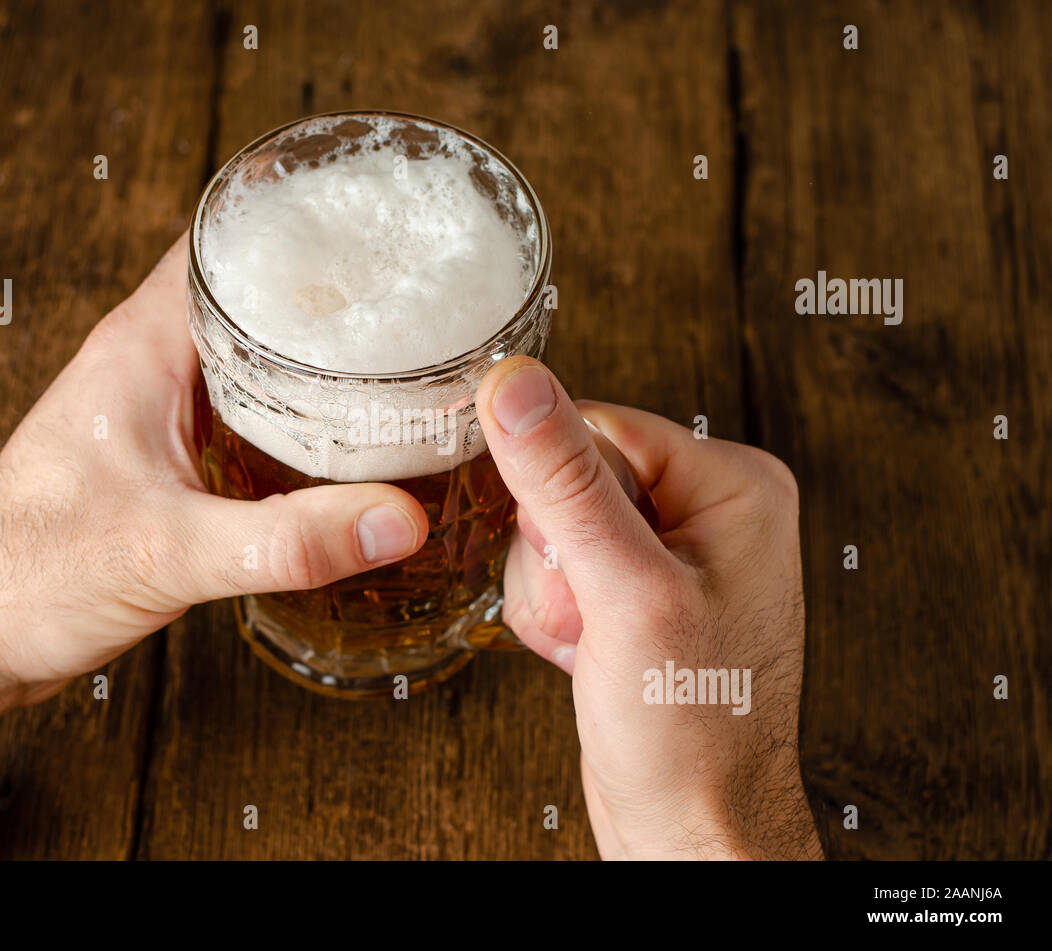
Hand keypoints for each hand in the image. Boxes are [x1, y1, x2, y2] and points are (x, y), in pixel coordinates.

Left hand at [0, 243, 428, 708]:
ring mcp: (148, 408)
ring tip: (389, 355)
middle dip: (324, 288)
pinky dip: (285, 407)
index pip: (221, 242)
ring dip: (305, 350)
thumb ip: (288, 539)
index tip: (371, 220)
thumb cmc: (31, 575)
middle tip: (410, 293)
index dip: (296, 220)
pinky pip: (234, 405)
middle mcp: (142, 362)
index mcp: (139, 348)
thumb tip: (398, 520)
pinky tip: (329, 436)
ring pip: (242, 352)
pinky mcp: (156, 456)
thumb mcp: (172, 553)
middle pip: (245, 292)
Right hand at [476, 356, 821, 859]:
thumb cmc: (693, 729)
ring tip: (594, 643)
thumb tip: (517, 384)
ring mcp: (667, 554)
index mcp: (734, 484)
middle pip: (568, 478)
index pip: (599, 426)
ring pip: (550, 528)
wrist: (692, 829)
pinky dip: (552, 616)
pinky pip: (555, 570)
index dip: (556, 491)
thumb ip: (565, 482)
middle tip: (595, 613)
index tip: (571, 556)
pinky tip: (587, 656)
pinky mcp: (633, 592)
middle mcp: (706, 510)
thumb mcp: (626, 592)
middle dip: (555, 555)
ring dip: (550, 593)